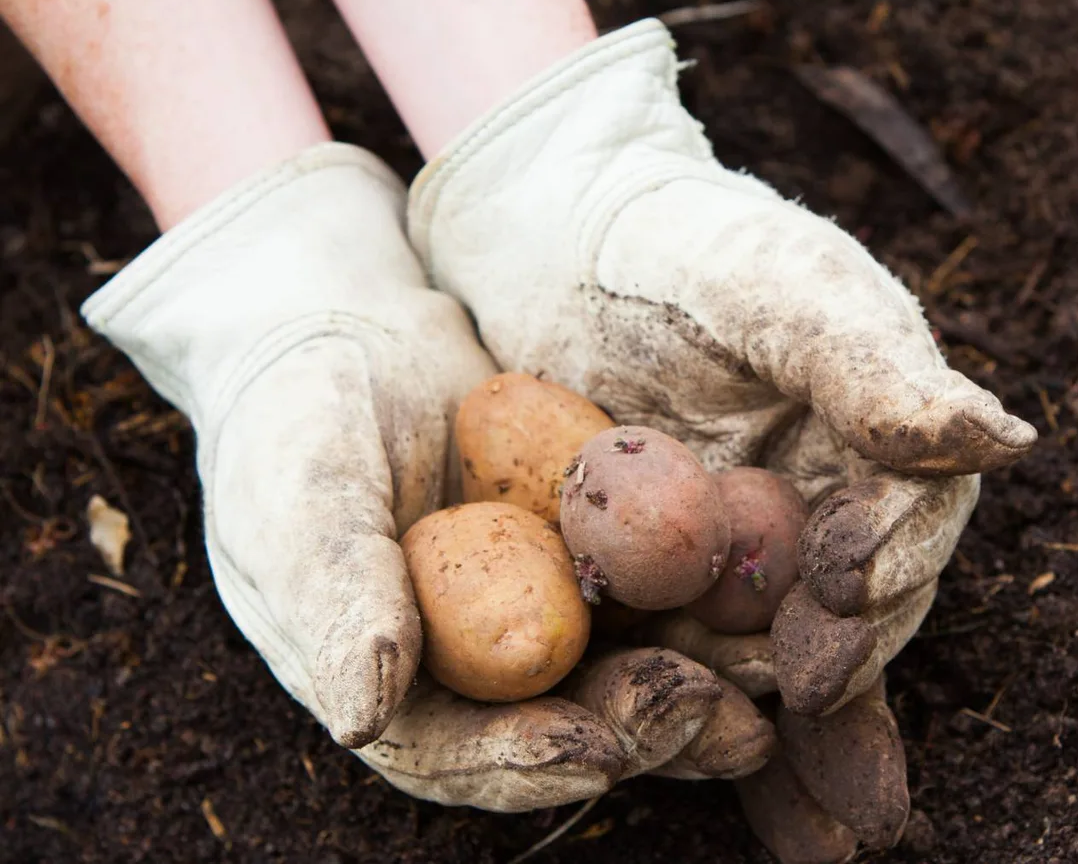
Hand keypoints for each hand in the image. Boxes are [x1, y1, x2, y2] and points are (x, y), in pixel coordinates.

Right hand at [80, 144, 726, 811]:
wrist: (343, 324)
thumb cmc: (295, 413)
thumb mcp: (302, 496)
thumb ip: (336, 597)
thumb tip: (361, 714)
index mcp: (388, 680)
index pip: (454, 751)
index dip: (522, 762)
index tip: (596, 753)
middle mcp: (472, 663)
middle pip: (560, 723)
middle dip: (640, 729)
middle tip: (717, 721)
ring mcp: (537, 609)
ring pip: (626, 665)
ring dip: (700, 684)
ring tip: (770, 691)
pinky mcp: (592, 551)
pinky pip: (657, 586)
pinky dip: (710, 598)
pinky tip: (773, 598)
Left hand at [405, 18, 1035, 717]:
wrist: (561, 243)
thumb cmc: (688, 245)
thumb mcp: (783, 289)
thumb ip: (878, 366)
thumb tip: (1006, 441)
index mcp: (882, 437)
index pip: (913, 516)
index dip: (895, 558)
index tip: (854, 592)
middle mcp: (834, 503)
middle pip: (862, 607)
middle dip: (845, 658)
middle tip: (807, 689)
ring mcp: (753, 553)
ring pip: (789, 650)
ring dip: (785, 708)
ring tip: (777, 771)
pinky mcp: (674, 584)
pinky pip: (705, 660)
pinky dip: (718, 713)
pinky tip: (728, 773)